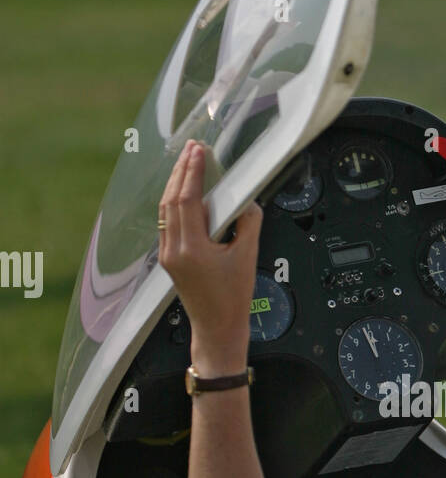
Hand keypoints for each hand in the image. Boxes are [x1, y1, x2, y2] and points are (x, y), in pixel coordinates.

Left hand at [158, 141, 261, 370]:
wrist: (217, 328)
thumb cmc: (232, 299)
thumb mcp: (247, 257)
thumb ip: (248, 223)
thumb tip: (247, 201)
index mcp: (191, 248)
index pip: (187, 199)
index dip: (192, 172)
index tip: (198, 152)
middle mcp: (173, 250)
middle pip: (171, 200)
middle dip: (181, 171)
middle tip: (192, 149)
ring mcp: (168, 255)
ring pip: (165, 210)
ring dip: (175, 184)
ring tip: (187, 164)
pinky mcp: (170, 259)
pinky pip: (167, 223)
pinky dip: (174, 203)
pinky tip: (183, 193)